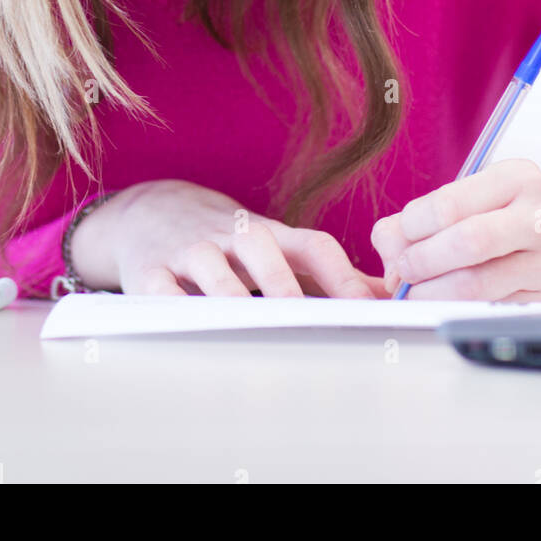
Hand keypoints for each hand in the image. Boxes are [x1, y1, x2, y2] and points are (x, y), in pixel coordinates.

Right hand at [69, 179, 385, 297]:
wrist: (153, 211)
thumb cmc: (232, 243)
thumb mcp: (280, 249)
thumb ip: (331, 276)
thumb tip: (390, 297)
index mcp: (274, 235)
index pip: (314, 245)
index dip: (341, 275)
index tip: (365, 309)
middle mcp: (235, 237)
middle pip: (262, 248)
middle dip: (282, 285)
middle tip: (303, 320)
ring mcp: (192, 251)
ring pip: (212, 270)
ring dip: (230, 299)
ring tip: (247, 329)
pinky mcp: (150, 272)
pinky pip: (160, 290)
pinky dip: (173, 307)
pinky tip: (187, 327)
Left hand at [370, 160, 540, 307]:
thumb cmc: (528, 212)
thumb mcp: (489, 192)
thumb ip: (435, 210)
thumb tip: (386, 240)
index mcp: (518, 178)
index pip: (451, 203)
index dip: (411, 226)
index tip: (396, 238)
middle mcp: (540, 217)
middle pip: (466, 243)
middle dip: (419, 262)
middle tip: (401, 271)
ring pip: (476, 286)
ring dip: (432, 293)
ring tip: (415, 291)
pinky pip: (490, 310)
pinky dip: (456, 310)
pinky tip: (444, 303)